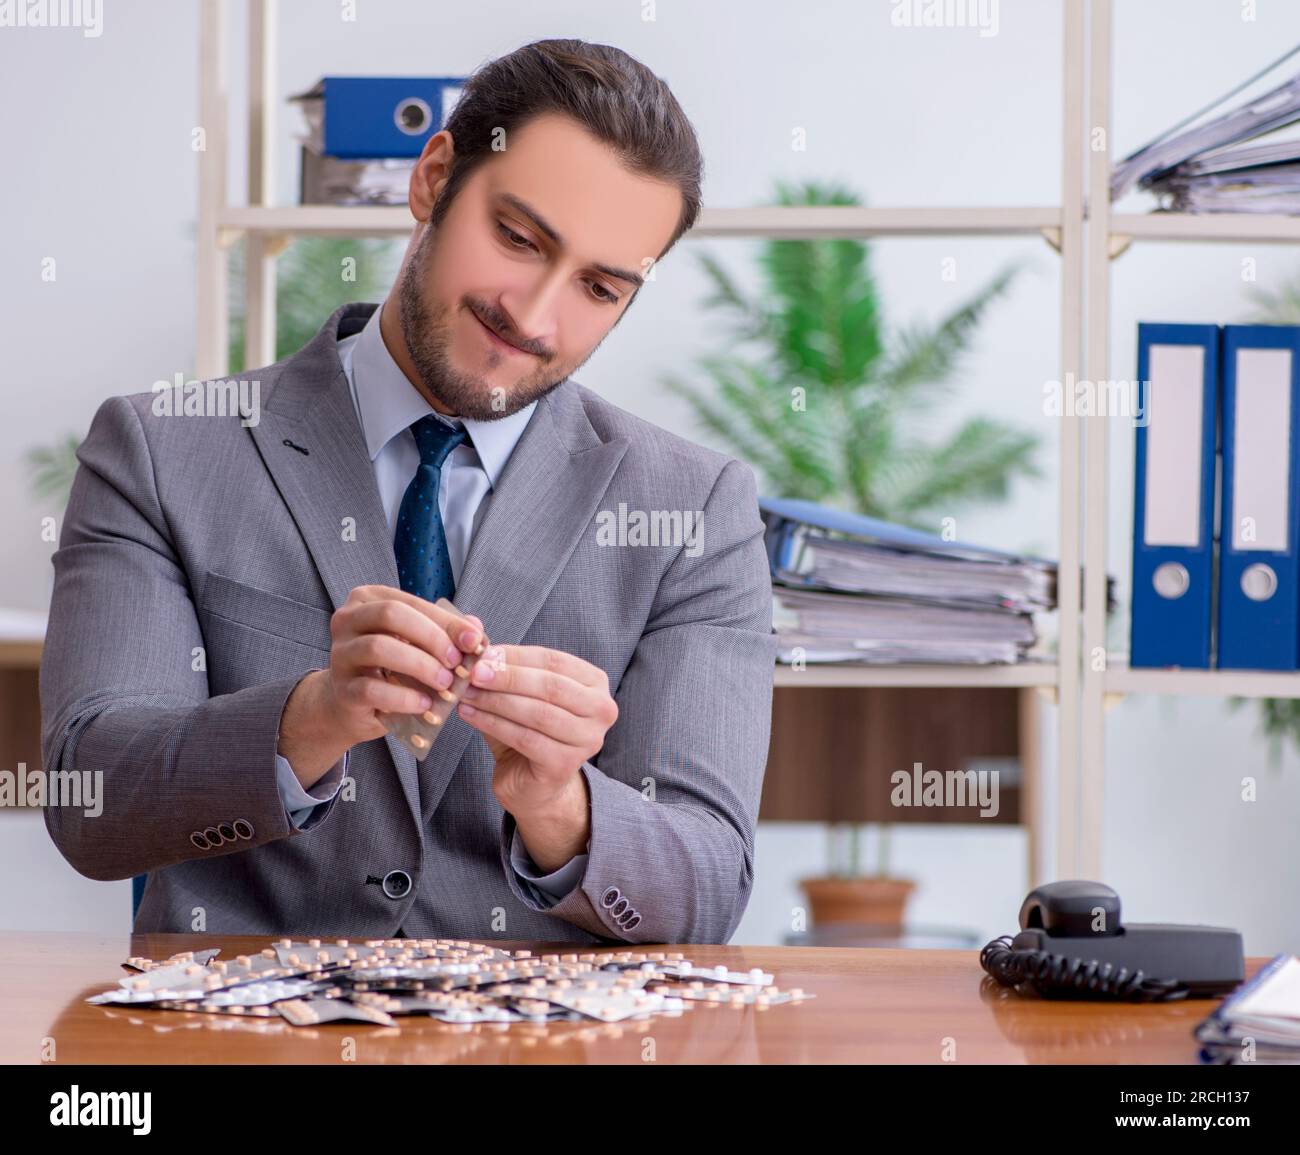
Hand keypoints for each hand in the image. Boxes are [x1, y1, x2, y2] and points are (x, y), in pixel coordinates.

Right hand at [319, 585, 484, 747]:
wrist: (352, 706)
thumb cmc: (389, 668)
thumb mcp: (416, 644)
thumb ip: (444, 632)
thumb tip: (476, 629)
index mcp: (368, 600)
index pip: (411, 602)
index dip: (445, 621)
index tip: (474, 641)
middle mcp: (347, 620)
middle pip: (390, 614)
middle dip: (431, 637)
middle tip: (456, 662)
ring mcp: (340, 654)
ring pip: (378, 648)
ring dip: (419, 665)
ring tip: (445, 683)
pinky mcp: (341, 689)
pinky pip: (372, 688)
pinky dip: (403, 697)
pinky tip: (424, 704)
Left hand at [459, 645, 617, 816]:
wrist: (534, 784)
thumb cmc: (527, 729)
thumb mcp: (519, 691)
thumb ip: (502, 661)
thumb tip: (472, 626)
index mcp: (595, 683)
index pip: (554, 661)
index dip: (516, 656)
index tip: (481, 653)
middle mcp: (602, 709)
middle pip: (550, 686)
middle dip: (506, 677)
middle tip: (472, 672)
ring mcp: (588, 739)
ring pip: (537, 713)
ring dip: (496, 701)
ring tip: (465, 693)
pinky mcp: (566, 764)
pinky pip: (525, 738)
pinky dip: (493, 724)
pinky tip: (469, 714)